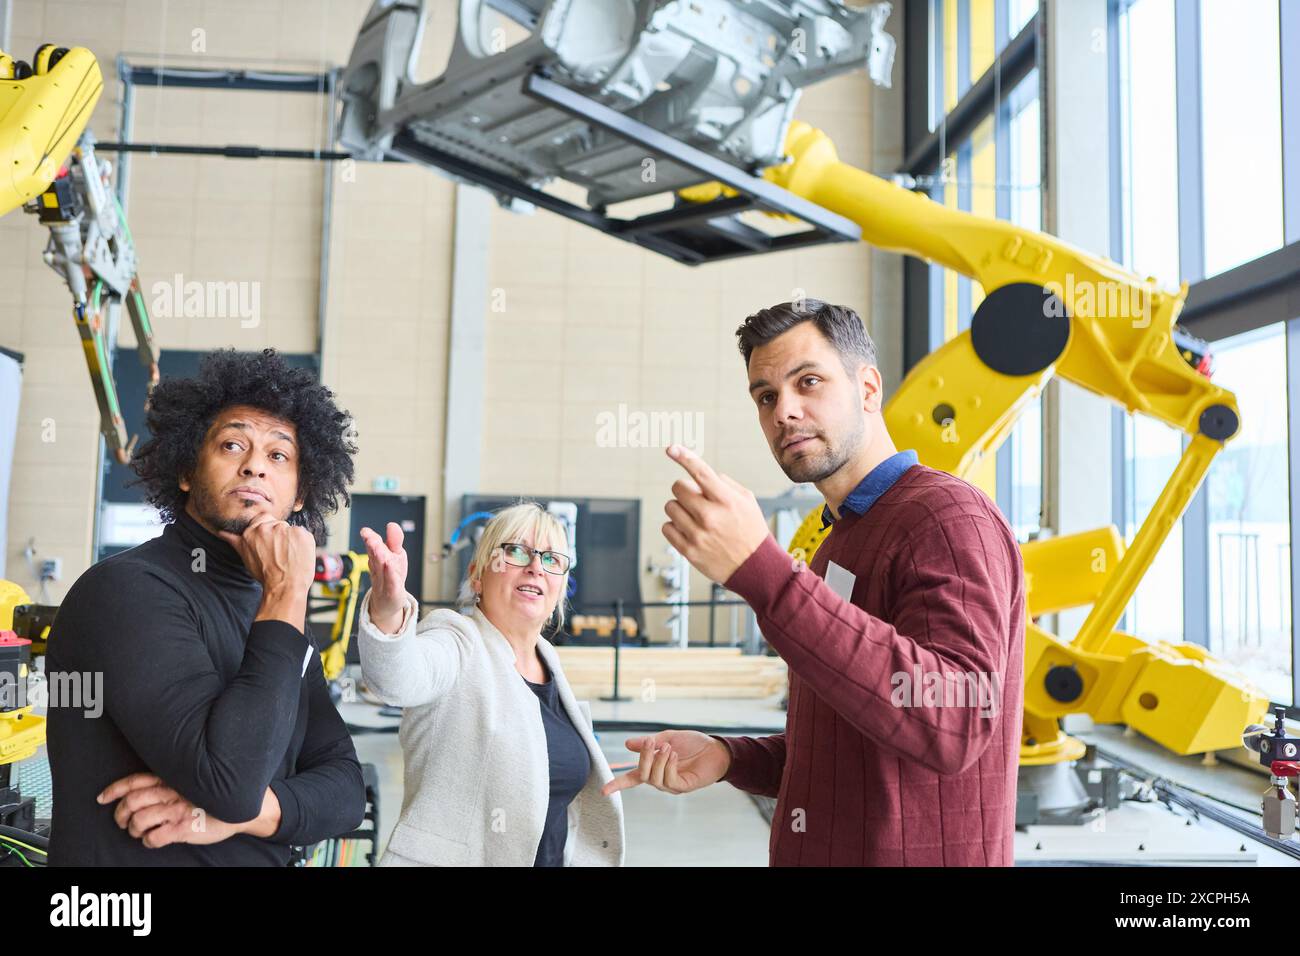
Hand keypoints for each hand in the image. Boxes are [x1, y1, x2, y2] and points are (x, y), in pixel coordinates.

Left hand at [96, 773, 279, 847]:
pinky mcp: (184, 828)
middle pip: (132, 802)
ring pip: (139, 821)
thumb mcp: (191, 780)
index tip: (101, 798)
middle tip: (123, 822)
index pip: (134, 781)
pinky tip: (154, 840)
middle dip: (120, 815)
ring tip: (141, 832)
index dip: (114, 790)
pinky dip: (148, 842)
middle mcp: (171, 792)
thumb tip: (143, 788)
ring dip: (134, 830)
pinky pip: (154, 838)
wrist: (242, 808)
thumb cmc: (214, 794)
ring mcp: (177, 810)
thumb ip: (169, 781)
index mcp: (171, 779)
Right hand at [218, 512, 315, 593]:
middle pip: (278, 524)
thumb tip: (222, 532)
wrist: (284, 586)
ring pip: (291, 530)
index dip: (269, 529)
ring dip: (292, 540)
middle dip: (280, 536)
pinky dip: (303, 544)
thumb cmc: (265, 574)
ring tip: (289, 556)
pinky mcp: (301, 533)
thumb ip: (235, 541)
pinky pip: (304, 534)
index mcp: (253, 531)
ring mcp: (286, 529)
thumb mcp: (246, 556)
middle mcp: (268, 527)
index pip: (263, 518)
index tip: (271, 541)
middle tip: (281, 552)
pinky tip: (298, 555)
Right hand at [359, 522, 408, 631]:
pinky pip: (391, 583)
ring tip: (379, 549)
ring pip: (381, 568)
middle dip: (373, 546)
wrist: (387, 602)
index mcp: (378, 557)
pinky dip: (390, 575)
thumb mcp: (395, 555)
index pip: (373, 546)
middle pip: (375, 555)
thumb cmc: (391, 576)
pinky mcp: (392, 592)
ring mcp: (384, 581)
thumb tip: (391, 524)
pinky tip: (389, 566)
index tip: (365, 531)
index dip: (369, 538)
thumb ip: (394, 540)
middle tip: (370, 538)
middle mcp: (379, 568)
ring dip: (380, 558)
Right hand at [601, 730, 730, 795]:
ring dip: (659, 760)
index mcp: (654, 767)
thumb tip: (627, 744)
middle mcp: (660, 779)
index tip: (603, 790)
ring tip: (668, 747)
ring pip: (654, 779)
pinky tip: (675, 755)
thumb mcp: (668, 737)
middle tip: (651, 742)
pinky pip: (669, 780)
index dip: (618, 783)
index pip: (633, 778)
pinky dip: (669, 766)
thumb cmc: (693, 743)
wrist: (716, 749)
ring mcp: (671, 785)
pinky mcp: (683, 787)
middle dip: (643, 758)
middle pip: (642, 775)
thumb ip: (648, 743)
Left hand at [662, 444, 770, 583]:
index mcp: (726, 500)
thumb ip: (724, 484)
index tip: (670, 448)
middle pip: (678, 488)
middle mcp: (710, 516)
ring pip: (670, 507)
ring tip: (695, 518)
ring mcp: (698, 535)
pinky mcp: (688, 551)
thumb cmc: (751, 530)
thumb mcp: (747, 501)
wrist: (755, 567)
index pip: (701, 472)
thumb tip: (700, 476)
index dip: (684, 457)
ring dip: (679, 508)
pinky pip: (666, 527)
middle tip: (696, 499)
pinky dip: (674, 526)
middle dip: (684, 490)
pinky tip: (689, 531)